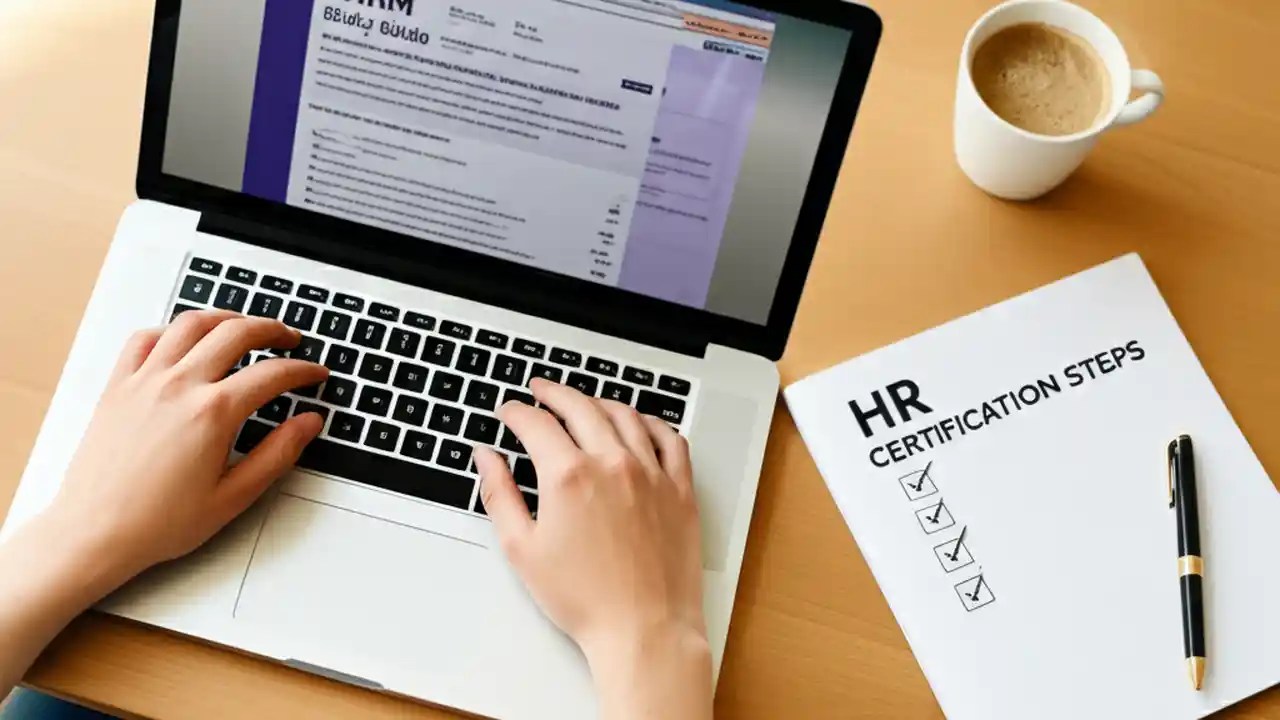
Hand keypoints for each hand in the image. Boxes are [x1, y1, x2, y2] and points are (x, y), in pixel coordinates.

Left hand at [48, 310, 328, 582]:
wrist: (93, 533)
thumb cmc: (156, 523)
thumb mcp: (234, 496)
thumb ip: (278, 454)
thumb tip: (308, 424)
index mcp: (212, 414)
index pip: (273, 374)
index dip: (303, 370)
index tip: (314, 373)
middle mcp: (178, 387)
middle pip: (236, 333)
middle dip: (272, 329)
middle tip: (289, 338)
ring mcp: (144, 381)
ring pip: (191, 324)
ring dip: (225, 317)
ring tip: (243, 324)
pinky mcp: (118, 386)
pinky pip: (144, 338)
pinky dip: (170, 330)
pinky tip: (183, 339)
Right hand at [475, 379, 710, 718]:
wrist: (644, 629)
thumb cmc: (585, 600)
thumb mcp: (522, 550)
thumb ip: (499, 495)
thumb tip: (487, 459)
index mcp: (569, 476)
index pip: (536, 423)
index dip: (516, 412)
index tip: (509, 410)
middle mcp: (613, 464)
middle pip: (580, 407)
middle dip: (554, 393)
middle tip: (540, 390)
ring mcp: (651, 474)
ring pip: (624, 415)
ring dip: (598, 402)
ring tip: (584, 402)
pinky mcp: (679, 490)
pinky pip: (670, 439)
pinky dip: (651, 422)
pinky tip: (640, 423)